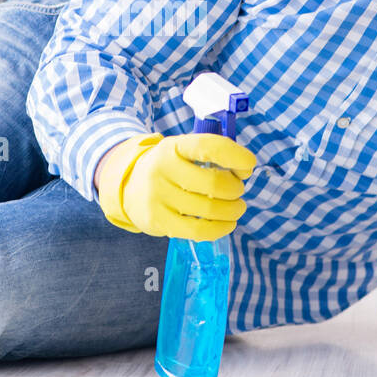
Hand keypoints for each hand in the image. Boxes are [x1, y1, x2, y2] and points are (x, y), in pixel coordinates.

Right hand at [95, 132, 256, 241]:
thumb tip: (245, 169)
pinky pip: (198, 230)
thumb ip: (211, 155)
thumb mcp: (182, 151)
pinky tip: (227, 223)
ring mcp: (158, 196)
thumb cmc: (168, 168)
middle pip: (214, 183)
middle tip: (238, 191)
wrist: (128, 186)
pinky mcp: (158, 220)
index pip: (208, 147)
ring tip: (236, 208)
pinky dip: (220, 228)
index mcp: (172, 147)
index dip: (235, 156)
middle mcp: (162, 169)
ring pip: (209, 209)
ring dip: (233, 210)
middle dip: (236, 189)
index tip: (249, 165)